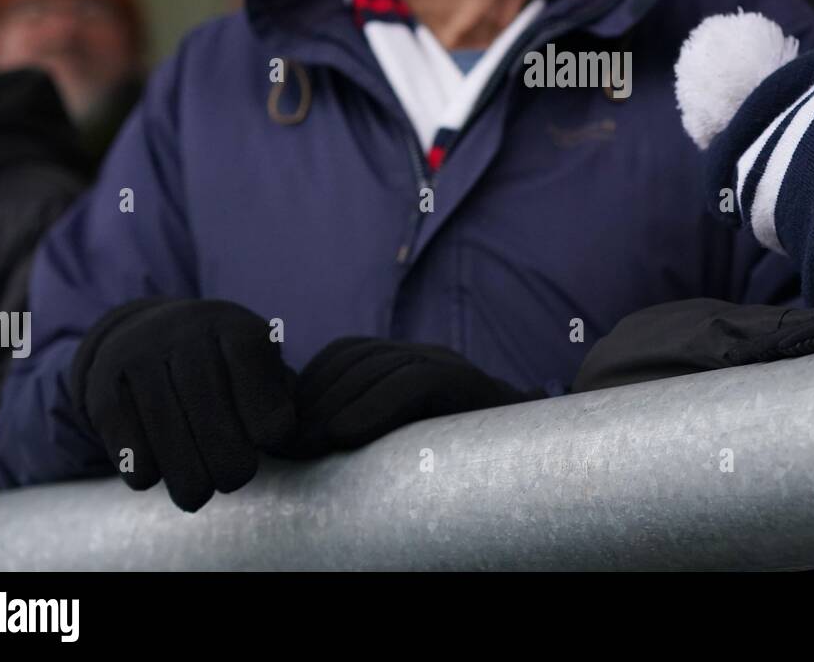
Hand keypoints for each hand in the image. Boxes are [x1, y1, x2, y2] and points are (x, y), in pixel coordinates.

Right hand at [69, 298, 296, 511]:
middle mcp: (184, 329)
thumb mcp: (256, 366)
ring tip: (196, 497)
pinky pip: (120, 424)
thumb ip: (275, 394)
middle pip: (204, 396)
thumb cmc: (223, 367)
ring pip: (161, 417)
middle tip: (235, 481)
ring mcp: (139, 351)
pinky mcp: (104, 380)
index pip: (249, 360)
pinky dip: (136, 458)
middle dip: (224, 448)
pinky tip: (150, 479)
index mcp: (232, 325)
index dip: (262, 405)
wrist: (148, 337)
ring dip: (181, 466)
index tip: (271, 441)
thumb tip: (276, 432)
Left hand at [281, 337, 538, 459]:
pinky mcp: (467, 382)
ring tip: (311, 446)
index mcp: (407, 360)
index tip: (286, 429)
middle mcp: (427, 354)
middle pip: (355, 357)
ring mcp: (449, 364)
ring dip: (334, 406)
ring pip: (379, 366)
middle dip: (314, 400)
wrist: (528, 461)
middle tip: (289, 446)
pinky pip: (413, 381)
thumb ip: (362, 427)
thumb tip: (298, 444)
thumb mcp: (399, 441)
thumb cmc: (454, 461)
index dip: (310, 383)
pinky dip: (373, 406)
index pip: (345, 352)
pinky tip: (344, 436)